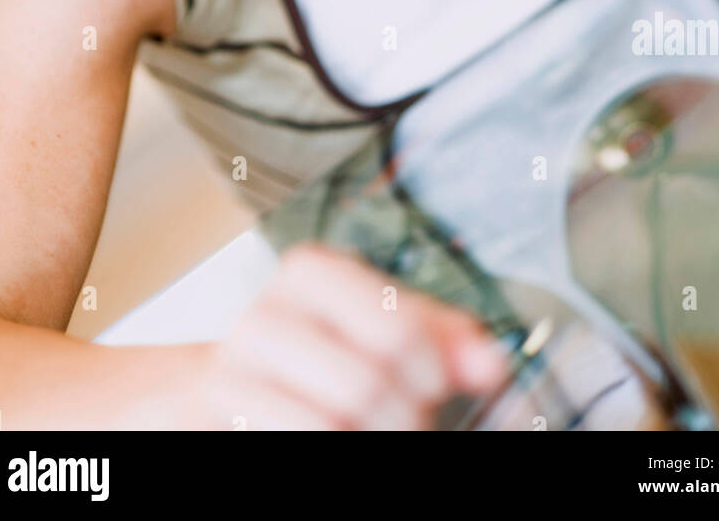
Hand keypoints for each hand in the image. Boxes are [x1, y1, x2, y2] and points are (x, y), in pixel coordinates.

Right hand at [196, 241, 506, 429]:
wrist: (231, 387)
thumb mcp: (386, 329)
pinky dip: (338, 446)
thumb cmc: (324, 353)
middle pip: (369, 381)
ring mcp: (236, 367)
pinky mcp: (224, 411)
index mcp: (310, 272)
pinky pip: (305, 436)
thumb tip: (493, 364)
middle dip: (404, 417)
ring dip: (374, 437)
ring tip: (375, 430)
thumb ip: (445, 340)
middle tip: (408, 419)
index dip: (431, 370)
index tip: (433, 386)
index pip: (396, 325)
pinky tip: (341, 435)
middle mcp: (267, 311)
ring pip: (337, 419)